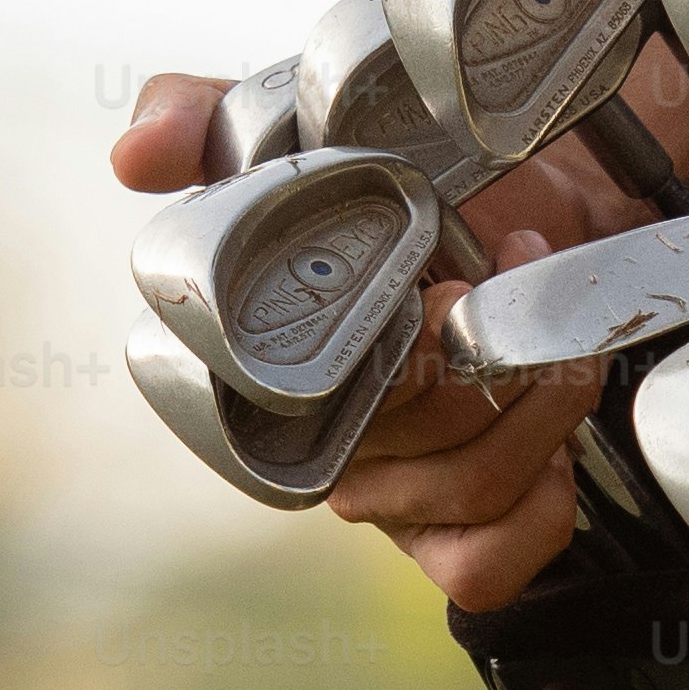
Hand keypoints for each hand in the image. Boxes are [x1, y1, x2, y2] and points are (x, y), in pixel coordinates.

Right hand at [106, 76, 676, 611]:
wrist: (549, 186)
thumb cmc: (416, 170)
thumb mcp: (300, 126)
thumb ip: (200, 120)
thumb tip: (133, 157)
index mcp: (272, 368)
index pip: (303, 406)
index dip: (392, 356)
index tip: (451, 281)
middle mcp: (330, 441)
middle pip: (405, 449)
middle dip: (480, 364)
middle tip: (509, 286)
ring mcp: (397, 495)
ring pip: (464, 493)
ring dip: (535, 407)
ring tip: (554, 333)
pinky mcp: (465, 534)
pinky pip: (483, 569)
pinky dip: (535, 508)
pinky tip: (553, 435)